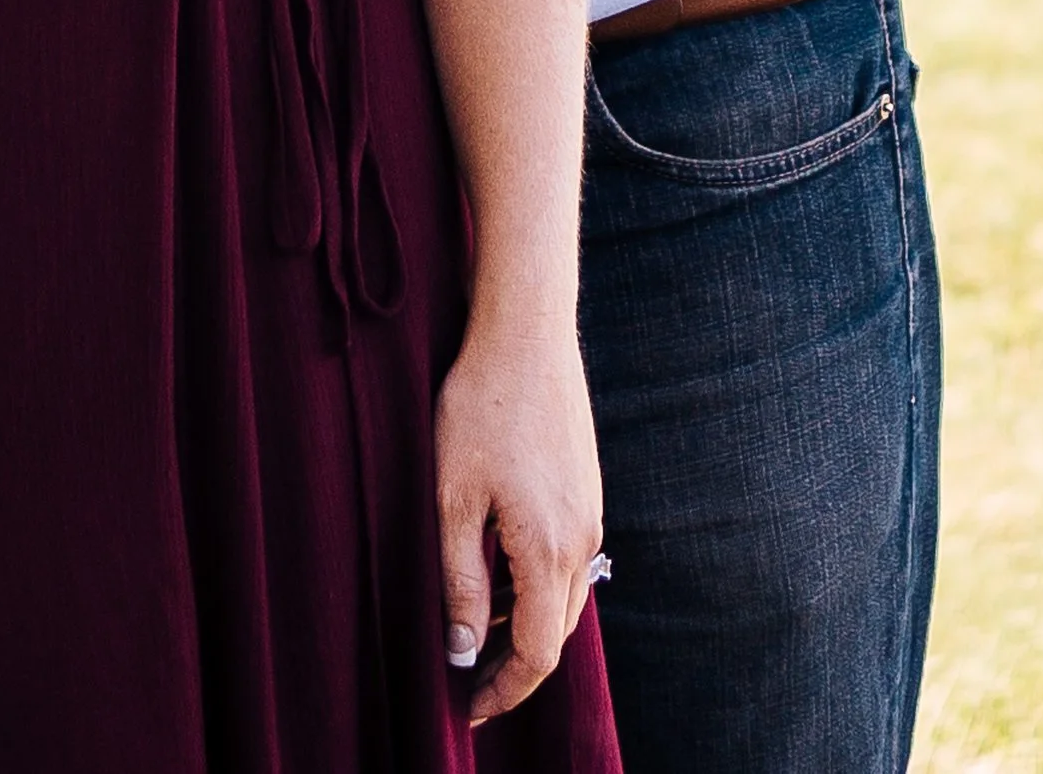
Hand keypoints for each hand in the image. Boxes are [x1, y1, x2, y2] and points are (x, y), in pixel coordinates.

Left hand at [434, 308, 603, 725]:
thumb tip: (462, 651)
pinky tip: (497, 563)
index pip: (538, 652)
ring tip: (474, 622)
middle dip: (513, 662)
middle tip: (466, 675)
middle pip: (556, 631)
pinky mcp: (588, 491)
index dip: (504, 689)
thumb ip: (460, 580)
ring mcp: (591, 514)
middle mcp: (582, 540)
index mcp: (549, 549)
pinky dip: (535, 581)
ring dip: (524, 620)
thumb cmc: (480, 408)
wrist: (526, 333)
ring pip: (563, 596)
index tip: (470, 709)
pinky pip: (567, 560)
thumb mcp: (452, 497)